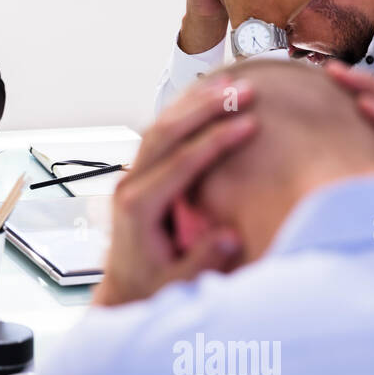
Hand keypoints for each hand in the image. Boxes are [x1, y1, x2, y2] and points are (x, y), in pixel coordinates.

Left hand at [94, 75, 256, 305]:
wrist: (125, 289)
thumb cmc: (153, 287)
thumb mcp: (179, 285)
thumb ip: (202, 262)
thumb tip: (228, 237)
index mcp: (138, 208)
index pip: (180, 163)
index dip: (216, 140)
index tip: (248, 124)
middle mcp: (129, 186)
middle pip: (165, 132)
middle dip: (206, 108)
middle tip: (244, 90)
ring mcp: (130, 176)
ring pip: (160, 127)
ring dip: (196, 103)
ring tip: (232, 84)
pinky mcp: (139, 174)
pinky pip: (161, 134)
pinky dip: (185, 113)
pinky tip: (209, 99)